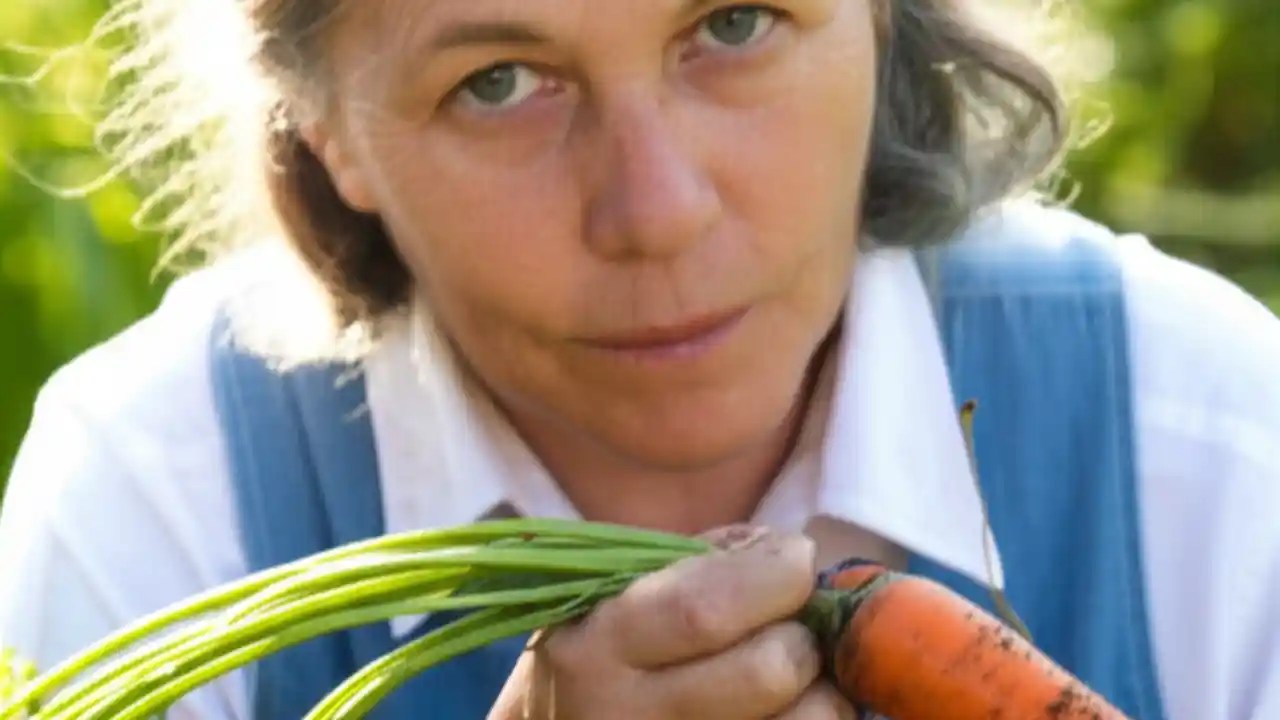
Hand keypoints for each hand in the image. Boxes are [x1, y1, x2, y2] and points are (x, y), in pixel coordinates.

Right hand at [489, 526, 856, 718]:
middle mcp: (629, 715)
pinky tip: (786, 709)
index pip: (704, 608)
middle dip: (800, 637)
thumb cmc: (606, 649)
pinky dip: (814, 719)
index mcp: (600, 644)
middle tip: (791, 628)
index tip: (796, 558)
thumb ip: (705, 563)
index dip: (774, 575)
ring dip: (820, 691)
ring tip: (794, 678)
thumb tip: (792, 557)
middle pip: (764, 672)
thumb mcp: (621, 590)